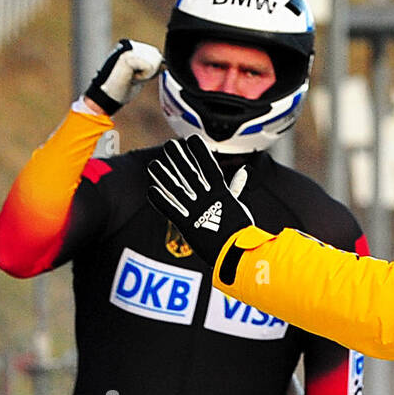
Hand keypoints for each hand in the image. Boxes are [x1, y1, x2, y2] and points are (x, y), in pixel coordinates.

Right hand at [84, 39, 162, 114]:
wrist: (107, 97)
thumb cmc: (121, 89)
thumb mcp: (141, 77)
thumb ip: (151, 68)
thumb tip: (165, 65)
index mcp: (133, 48)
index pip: (155, 55)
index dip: (150, 71)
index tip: (134, 77)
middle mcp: (131, 45)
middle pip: (157, 57)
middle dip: (149, 72)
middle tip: (132, 78)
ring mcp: (129, 49)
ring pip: (154, 62)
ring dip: (145, 75)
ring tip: (131, 78)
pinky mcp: (128, 56)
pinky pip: (149, 68)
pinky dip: (142, 78)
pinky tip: (130, 78)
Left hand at [147, 134, 251, 262]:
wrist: (237, 255)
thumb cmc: (239, 232)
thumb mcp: (237, 206)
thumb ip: (235, 188)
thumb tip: (243, 172)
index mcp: (222, 194)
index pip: (210, 167)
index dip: (200, 152)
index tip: (191, 139)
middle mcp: (208, 199)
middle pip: (190, 174)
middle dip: (179, 159)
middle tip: (170, 145)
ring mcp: (197, 211)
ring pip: (177, 189)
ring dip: (164, 176)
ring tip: (153, 165)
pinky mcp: (187, 226)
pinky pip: (170, 210)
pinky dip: (160, 201)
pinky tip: (150, 190)